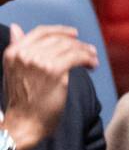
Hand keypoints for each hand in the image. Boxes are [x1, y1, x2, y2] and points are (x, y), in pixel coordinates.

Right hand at [1, 23, 97, 149]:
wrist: (25, 121)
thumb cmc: (23, 100)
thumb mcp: (13, 69)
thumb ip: (18, 48)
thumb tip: (18, 28)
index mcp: (14, 51)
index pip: (40, 32)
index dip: (60, 30)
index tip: (74, 34)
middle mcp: (25, 53)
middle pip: (59, 40)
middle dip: (78, 44)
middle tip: (91, 51)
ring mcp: (39, 61)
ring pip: (70, 47)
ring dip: (86, 52)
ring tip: (94, 59)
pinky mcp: (54, 70)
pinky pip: (77, 57)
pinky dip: (88, 59)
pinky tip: (92, 66)